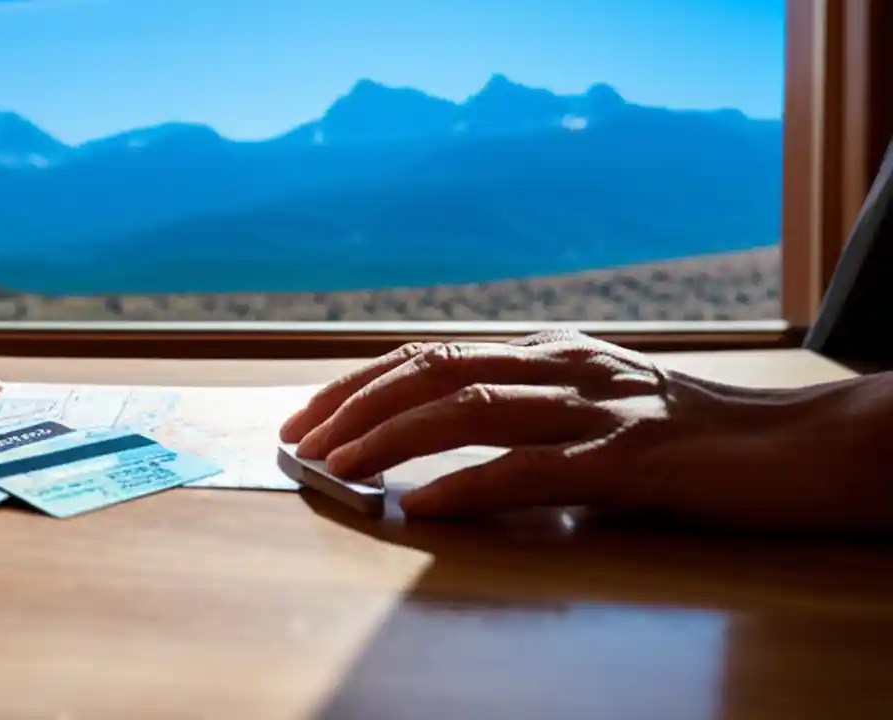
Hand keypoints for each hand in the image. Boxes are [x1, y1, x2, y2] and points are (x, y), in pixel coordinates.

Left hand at [280, 331, 892, 531]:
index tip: (308, 416)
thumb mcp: (592, 406)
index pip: (430, 357)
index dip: (360, 384)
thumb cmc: (686, 436)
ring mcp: (595, 408)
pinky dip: (470, 485)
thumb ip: (523, 413)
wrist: (793, 448)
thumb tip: (434, 449)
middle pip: (433, 373)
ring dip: (391, 440)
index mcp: (546, 352)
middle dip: (355, 407)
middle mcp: (561, 365)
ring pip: (470, 411)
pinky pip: (534, 469)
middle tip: (300, 443)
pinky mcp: (631, 459)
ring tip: (337, 468)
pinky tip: (423, 504)